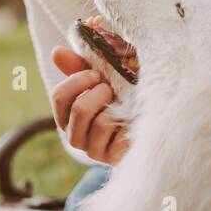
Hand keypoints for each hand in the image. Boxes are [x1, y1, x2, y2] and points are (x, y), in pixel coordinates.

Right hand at [50, 46, 129, 165]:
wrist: (154, 118)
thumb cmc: (125, 95)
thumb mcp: (103, 77)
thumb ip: (79, 66)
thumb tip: (55, 52)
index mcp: (69, 116)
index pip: (59, 97)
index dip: (77, 81)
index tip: (96, 74)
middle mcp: (76, 136)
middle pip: (77, 110)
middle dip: (98, 92)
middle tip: (111, 89)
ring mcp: (94, 150)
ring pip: (99, 123)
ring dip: (116, 107)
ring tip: (124, 104)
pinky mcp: (112, 158)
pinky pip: (118, 136)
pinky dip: (125, 121)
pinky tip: (131, 120)